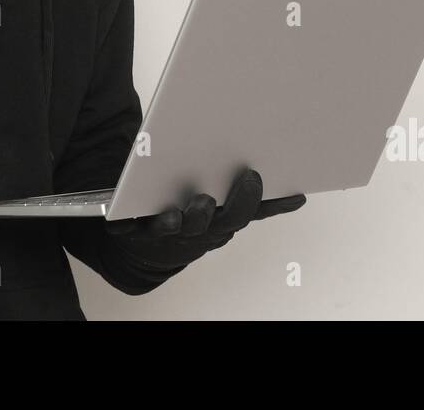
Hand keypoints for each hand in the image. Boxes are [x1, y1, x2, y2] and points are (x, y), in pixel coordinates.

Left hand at [103, 168, 305, 272]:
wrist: (142, 248)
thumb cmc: (189, 222)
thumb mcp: (226, 214)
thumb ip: (259, 205)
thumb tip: (297, 197)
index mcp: (215, 225)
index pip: (237, 215)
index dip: (247, 200)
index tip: (253, 175)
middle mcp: (190, 230)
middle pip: (206, 223)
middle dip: (218, 208)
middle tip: (225, 188)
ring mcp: (159, 232)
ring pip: (170, 228)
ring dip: (176, 221)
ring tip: (184, 210)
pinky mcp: (128, 229)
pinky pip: (125, 227)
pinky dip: (125, 223)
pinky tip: (128, 211)